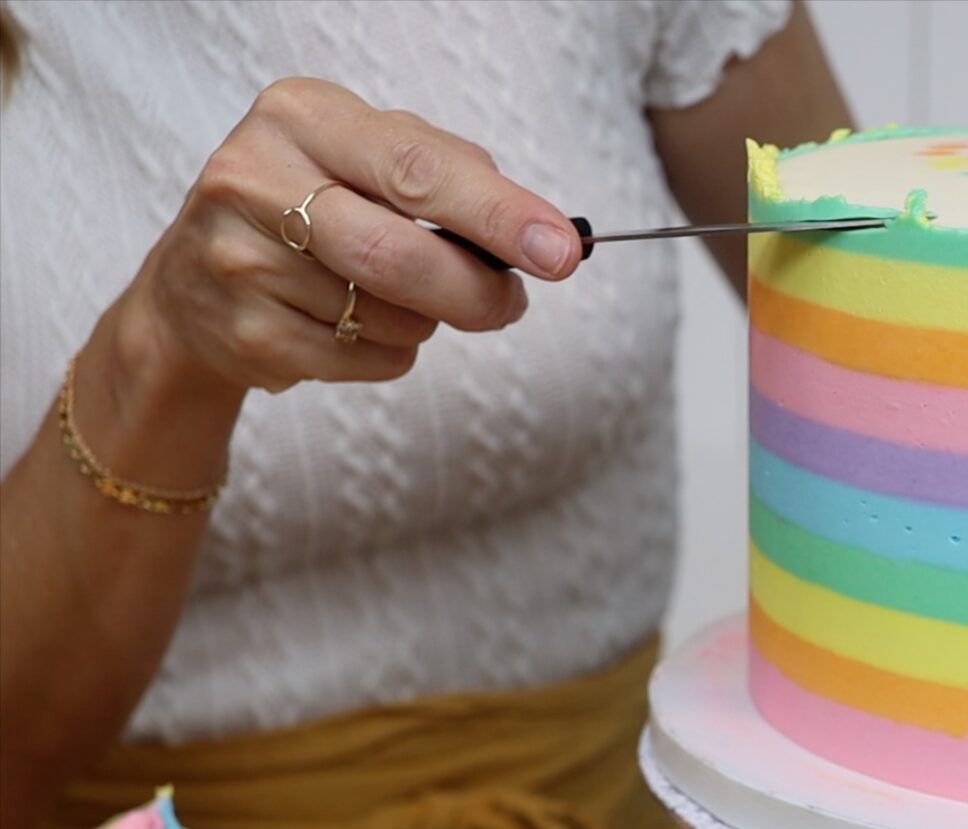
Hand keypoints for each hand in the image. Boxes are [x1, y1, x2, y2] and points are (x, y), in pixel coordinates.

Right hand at [114, 76, 581, 399]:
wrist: (192, 285)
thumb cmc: (309, 206)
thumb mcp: (365, 157)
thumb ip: (449, 174)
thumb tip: (540, 228)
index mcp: (300, 116)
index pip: (417, 169)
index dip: (499, 215)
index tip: (561, 250)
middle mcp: (253, 179)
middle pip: (401, 255)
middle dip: (478, 290)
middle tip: (511, 302)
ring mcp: (239, 261)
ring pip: (390, 316)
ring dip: (427, 320)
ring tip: (396, 296)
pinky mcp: (244, 334)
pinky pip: (365, 359)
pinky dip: (390, 352)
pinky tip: (352, 326)